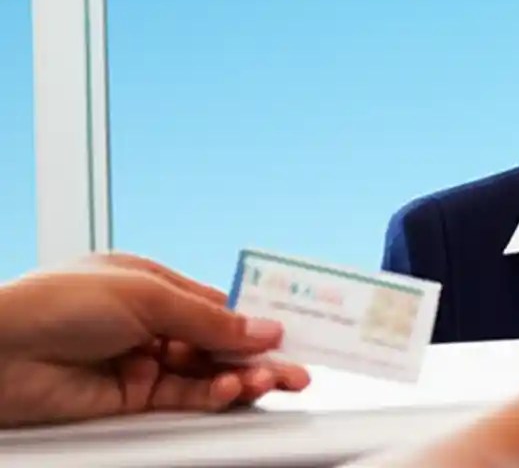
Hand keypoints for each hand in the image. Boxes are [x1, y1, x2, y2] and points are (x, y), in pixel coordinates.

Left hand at [0, 252, 309, 427]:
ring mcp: (140, 361)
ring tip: (270, 382)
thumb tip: (262, 329)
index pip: (217, 304)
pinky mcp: (131, 399)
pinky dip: (213, 395)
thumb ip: (208, 319)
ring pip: (206, 373)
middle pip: (218, 342)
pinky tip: (232, 390)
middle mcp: (148, 323)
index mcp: (150, 284)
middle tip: (297, 369)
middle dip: (259, 355)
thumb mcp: (146, 296)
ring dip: (241, 378)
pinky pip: (184, 398)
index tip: (291, 329)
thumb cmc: (56, 303)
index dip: (255, 318)